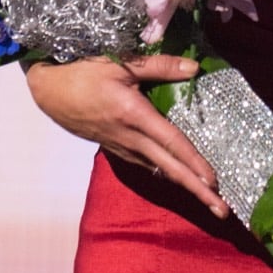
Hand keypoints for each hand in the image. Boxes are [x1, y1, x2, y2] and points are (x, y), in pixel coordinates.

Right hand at [25, 53, 228, 217]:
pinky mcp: (115, 148)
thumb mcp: (121, 62)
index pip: (171, 142)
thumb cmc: (85, 72)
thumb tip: (195, 69)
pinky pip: (146, 163)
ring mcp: (121, 146)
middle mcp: (129, 138)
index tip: (214, 180)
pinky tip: (177, 175)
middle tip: (221, 210)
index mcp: (133, 115)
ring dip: (183, 183)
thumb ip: (160, 66)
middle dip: (196, 190)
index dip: (194, 162)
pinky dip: (165, 172)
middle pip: (169, 168)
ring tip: (207, 197)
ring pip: (158, 169)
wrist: (50, 91)